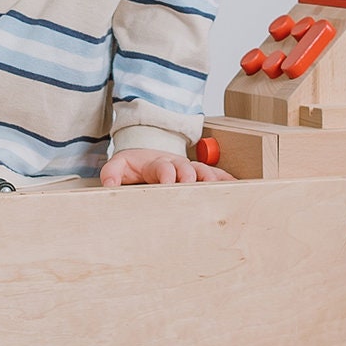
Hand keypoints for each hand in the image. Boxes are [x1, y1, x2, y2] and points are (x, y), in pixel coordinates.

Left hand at [99, 151, 232, 185]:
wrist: (145, 155)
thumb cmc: (133, 165)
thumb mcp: (118, 166)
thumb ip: (112, 173)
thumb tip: (109, 184)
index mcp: (156, 163)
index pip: (163, 168)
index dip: (167, 175)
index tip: (169, 183)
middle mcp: (176, 164)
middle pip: (187, 169)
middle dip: (191, 178)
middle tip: (194, 188)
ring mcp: (189, 168)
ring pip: (204, 172)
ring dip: (212, 180)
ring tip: (221, 189)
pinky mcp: (198, 173)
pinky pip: (215, 174)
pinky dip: (225, 180)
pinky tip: (236, 187)